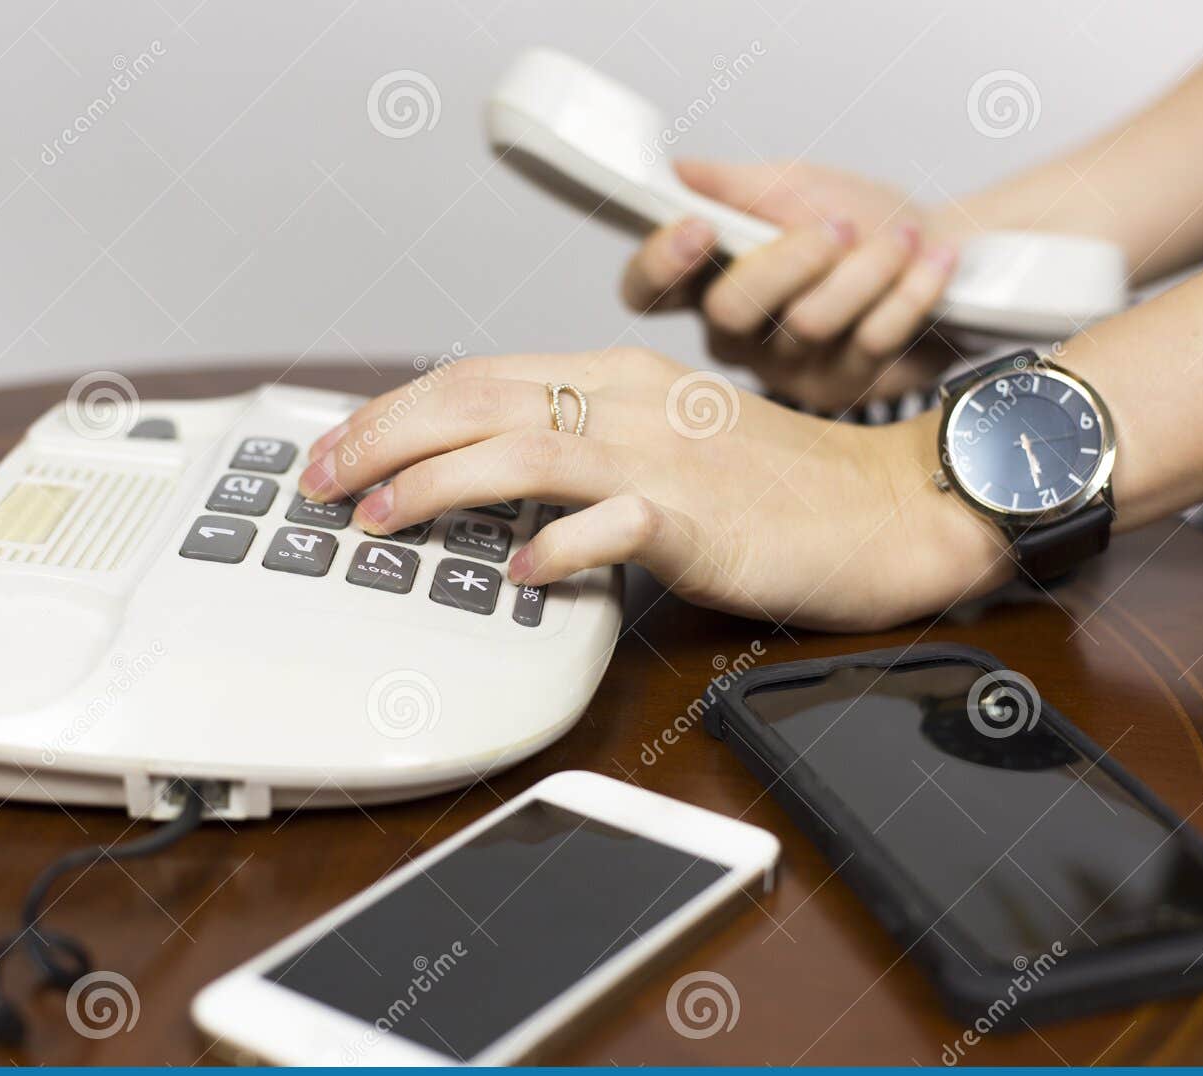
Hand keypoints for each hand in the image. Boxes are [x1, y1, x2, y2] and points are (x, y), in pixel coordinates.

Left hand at [298, 348, 1006, 630]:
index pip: (479, 377)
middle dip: (383, 438)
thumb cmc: (775, 485)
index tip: (339, 449)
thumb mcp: (665, 438)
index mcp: (618, 377)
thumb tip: (489, 475)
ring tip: (378, 521)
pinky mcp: (701, 519)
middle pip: (479, 399)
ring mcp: (665, 457)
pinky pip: (615, 526)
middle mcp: (631, 403)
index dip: (396, 411)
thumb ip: (583, 444)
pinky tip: (518, 570)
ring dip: (435, 485)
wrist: (882, 507)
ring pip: (524, 449)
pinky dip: (558, 546)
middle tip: (320, 481)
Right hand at [622, 159, 966, 412]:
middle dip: (790, 258)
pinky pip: (869, 341)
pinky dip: (909, 292)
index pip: (646, 290)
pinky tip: (932, 261)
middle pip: (729, 310)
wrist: (944, 250)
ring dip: (865, 269)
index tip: (700, 227)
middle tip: (841, 224)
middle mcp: (736, 333)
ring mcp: (786, 366)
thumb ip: (731, 185)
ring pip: (807, 323)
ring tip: (901, 237)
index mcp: (708, 279)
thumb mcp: (793, 185)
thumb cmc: (861, 218)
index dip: (660, 265)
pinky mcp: (841, 389)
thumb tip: (671, 171)